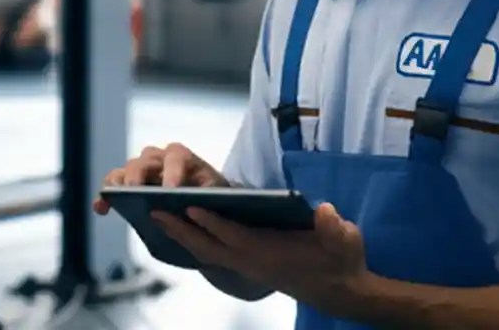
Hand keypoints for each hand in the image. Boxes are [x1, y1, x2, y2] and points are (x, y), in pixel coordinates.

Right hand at [93, 143, 227, 214]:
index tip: (170, 190)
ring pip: (126, 171)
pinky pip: (113, 186)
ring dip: (118, 183)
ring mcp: (141, 170)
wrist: (204, 199)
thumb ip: (205, 200)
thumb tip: (186, 209)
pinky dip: (105, 196)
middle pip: (144, 161)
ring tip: (113, 197)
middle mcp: (158, 158)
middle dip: (139, 175)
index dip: (172, 173)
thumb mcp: (216, 196)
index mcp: (182, 157)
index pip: (176, 158)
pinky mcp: (129, 184)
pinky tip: (101, 209)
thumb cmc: (210, 195)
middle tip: (135, 190)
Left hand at [152, 203, 372, 312]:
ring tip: (159, 219)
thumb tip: (325, 211)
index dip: (212, 222)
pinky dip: (196, 243)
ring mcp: (249, 269)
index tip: (189, 206)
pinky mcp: (249, 269)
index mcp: (272, 254)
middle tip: (153, 212)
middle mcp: (253, 264)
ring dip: (183, 238)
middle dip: (181, 231)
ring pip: (208, 254)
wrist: (343, 292)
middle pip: (209, 248)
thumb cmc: (342, 261)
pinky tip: (183, 231)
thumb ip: (334, 228)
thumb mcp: (345, 241)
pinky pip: (214, 257)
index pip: (235, 236)